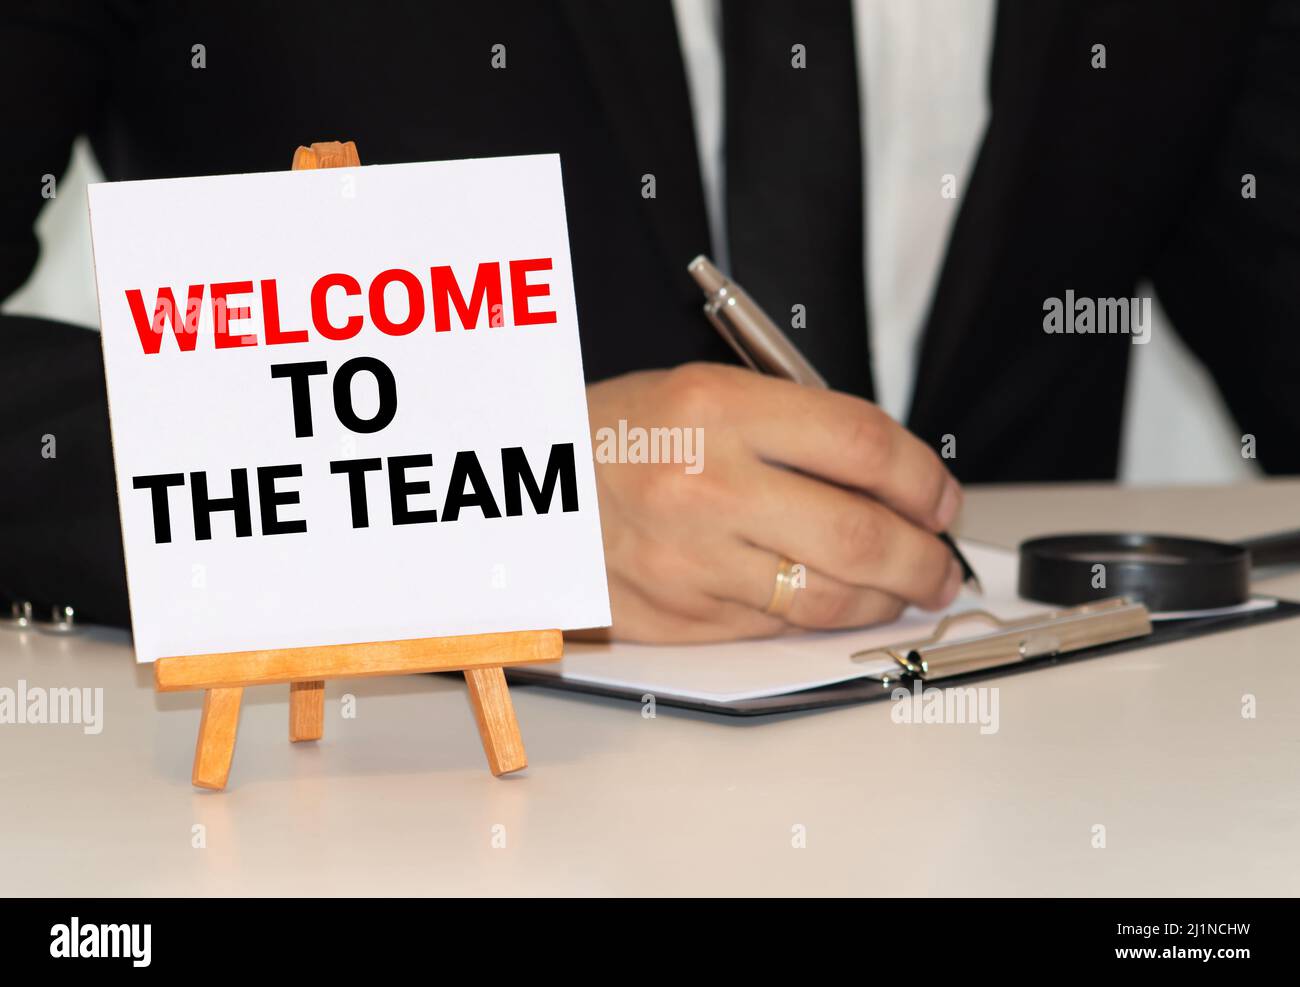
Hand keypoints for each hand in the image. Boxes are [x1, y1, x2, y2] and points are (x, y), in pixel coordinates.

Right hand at [579, 362, 964, 642]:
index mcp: (716, 409)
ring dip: (886, 599)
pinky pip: (776, 628)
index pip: (861, 445)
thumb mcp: (703, 393)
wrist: (539, 494)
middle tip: (941, 563)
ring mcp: (690, 561)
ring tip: (905, 589)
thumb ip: (797, 427)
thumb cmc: (617, 437)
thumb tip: (893, 481)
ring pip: (826, 599)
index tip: (939, 498)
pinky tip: (837, 602)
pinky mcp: (678, 616)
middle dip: (925, 558)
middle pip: (860, 535)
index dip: (922, 478)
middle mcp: (705, 485)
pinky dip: (821, 619)